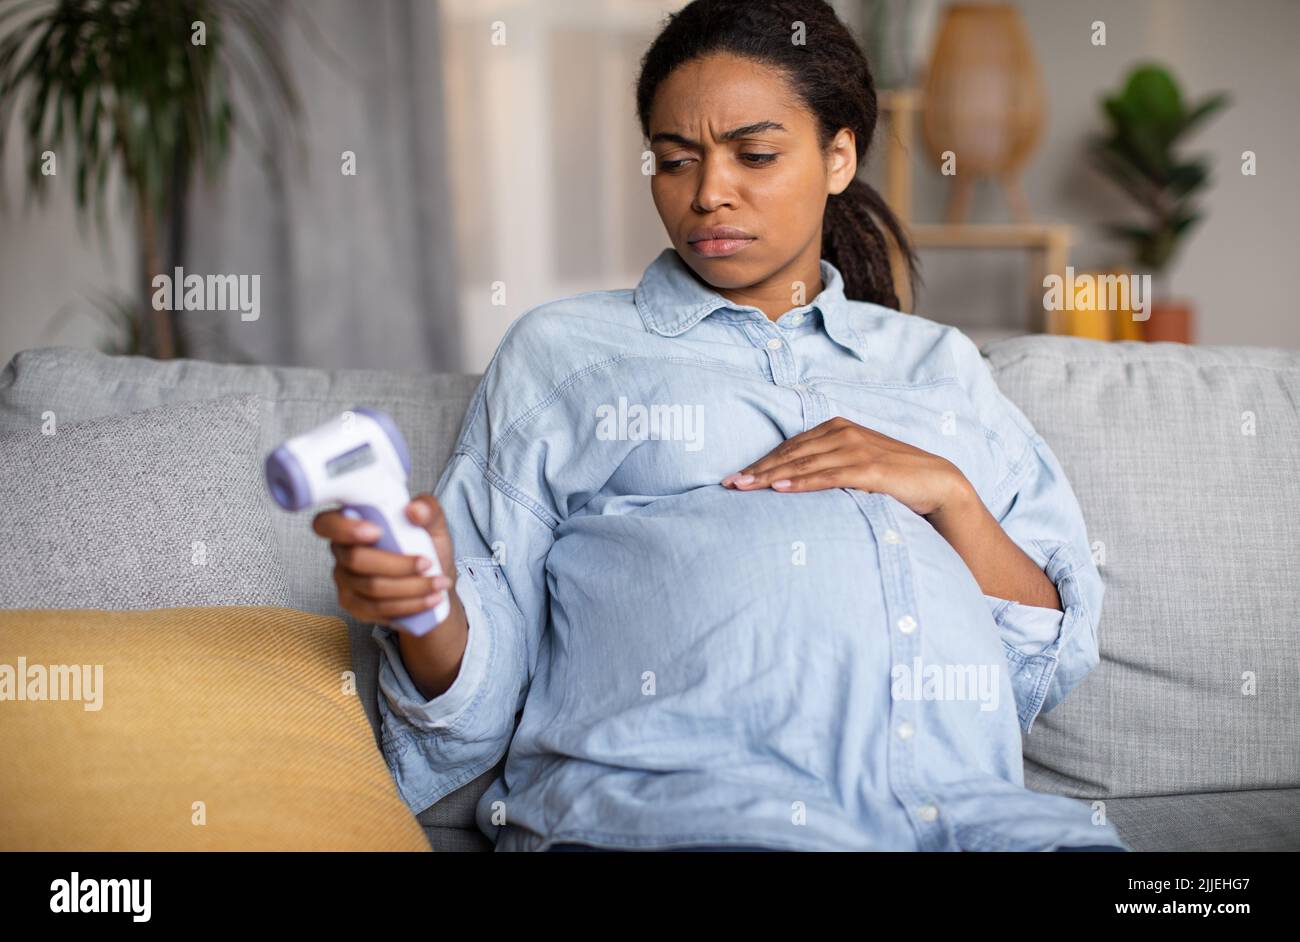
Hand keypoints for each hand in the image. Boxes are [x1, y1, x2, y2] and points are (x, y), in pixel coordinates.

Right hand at [311, 493, 458, 630]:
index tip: (377, 531)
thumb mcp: (434, 524)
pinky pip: (378, 608)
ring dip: (411, 587)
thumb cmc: (427, 549)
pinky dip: (410, 604)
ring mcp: (345, 580)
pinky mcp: (354, 605)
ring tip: (438, 583)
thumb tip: (415, 510)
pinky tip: (430, 599)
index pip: (326, 523)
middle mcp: (342, 551)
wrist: (434, 585)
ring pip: (371, 587)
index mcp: (352, 523)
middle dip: (397, 564)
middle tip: (427, 563)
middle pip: (356, 559)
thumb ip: (428, 509)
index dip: (345, 528)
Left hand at [720, 416, 973, 518]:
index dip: (760, 461)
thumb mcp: (855, 466)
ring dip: (770, 476)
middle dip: (757, 469)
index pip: (789, 447)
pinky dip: (800, 482)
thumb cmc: (892, 478)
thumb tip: (793, 481)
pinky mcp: (868, 469)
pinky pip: (826, 476)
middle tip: (729, 484)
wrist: (937, 483)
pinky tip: (779, 488)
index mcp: (836, 428)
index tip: (736, 477)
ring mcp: (855, 449)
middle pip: (790, 454)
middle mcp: (843, 433)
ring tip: (744, 487)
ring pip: (802, 464)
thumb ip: (828, 465)